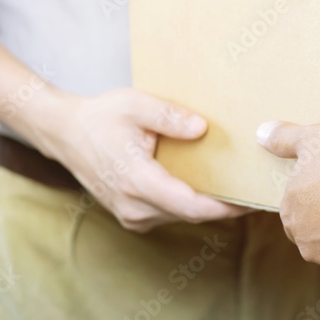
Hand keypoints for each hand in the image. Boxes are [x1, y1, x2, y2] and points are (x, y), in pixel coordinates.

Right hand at [30, 87, 248, 231]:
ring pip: (181, 215)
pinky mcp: (131, 214)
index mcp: (137, 180)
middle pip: (191, 213)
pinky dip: (189, 202)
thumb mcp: (136, 105)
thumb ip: (170, 117)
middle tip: (254, 187)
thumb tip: (202, 128)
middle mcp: (134, 205)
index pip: (191, 205)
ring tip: (236, 183)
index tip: (250, 199)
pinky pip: (169, 213)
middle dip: (224, 204)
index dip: (225, 207)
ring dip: (207, 203)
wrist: (65, 132)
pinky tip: (206, 184)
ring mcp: (131, 214)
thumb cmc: (101, 116)